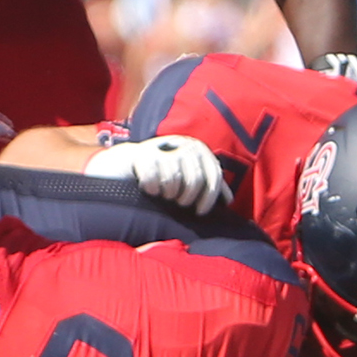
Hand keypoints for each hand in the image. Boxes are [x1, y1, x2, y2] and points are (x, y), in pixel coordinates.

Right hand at [84, 135, 230, 215]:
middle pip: (195, 180)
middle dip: (187, 198)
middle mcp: (182, 144)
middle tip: (178, 203)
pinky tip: (148, 188)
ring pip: (174, 180)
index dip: (209, 196)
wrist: (127, 165)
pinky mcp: (141, 154)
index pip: (213, 175)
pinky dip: (152, 188)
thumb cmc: (164, 175)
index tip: (200, 212)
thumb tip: (228, 200)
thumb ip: (209, 185)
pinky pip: (154, 178)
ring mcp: (161, 148)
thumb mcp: (189, 177)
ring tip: (163, 195)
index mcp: (197, 148)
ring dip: (168, 194)